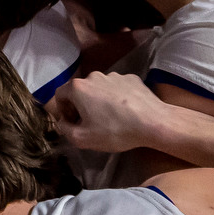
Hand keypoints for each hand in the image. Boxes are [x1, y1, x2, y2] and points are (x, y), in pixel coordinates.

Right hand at [46, 72, 169, 152]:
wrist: (154, 122)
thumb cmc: (115, 131)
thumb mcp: (82, 139)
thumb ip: (64, 129)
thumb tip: (62, 122)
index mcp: (78, 87)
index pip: (60, 95)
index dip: (63, 110)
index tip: (73, 123)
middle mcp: (94, 76)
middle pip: (80, 90)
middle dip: (81, 105)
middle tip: (91, 123)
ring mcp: (115, 75)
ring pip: (100, 88)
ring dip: (100, 101)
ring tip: (112, 118)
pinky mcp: (132, 78)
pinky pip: (118, 88)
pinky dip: (117, 97)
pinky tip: (126, 112)